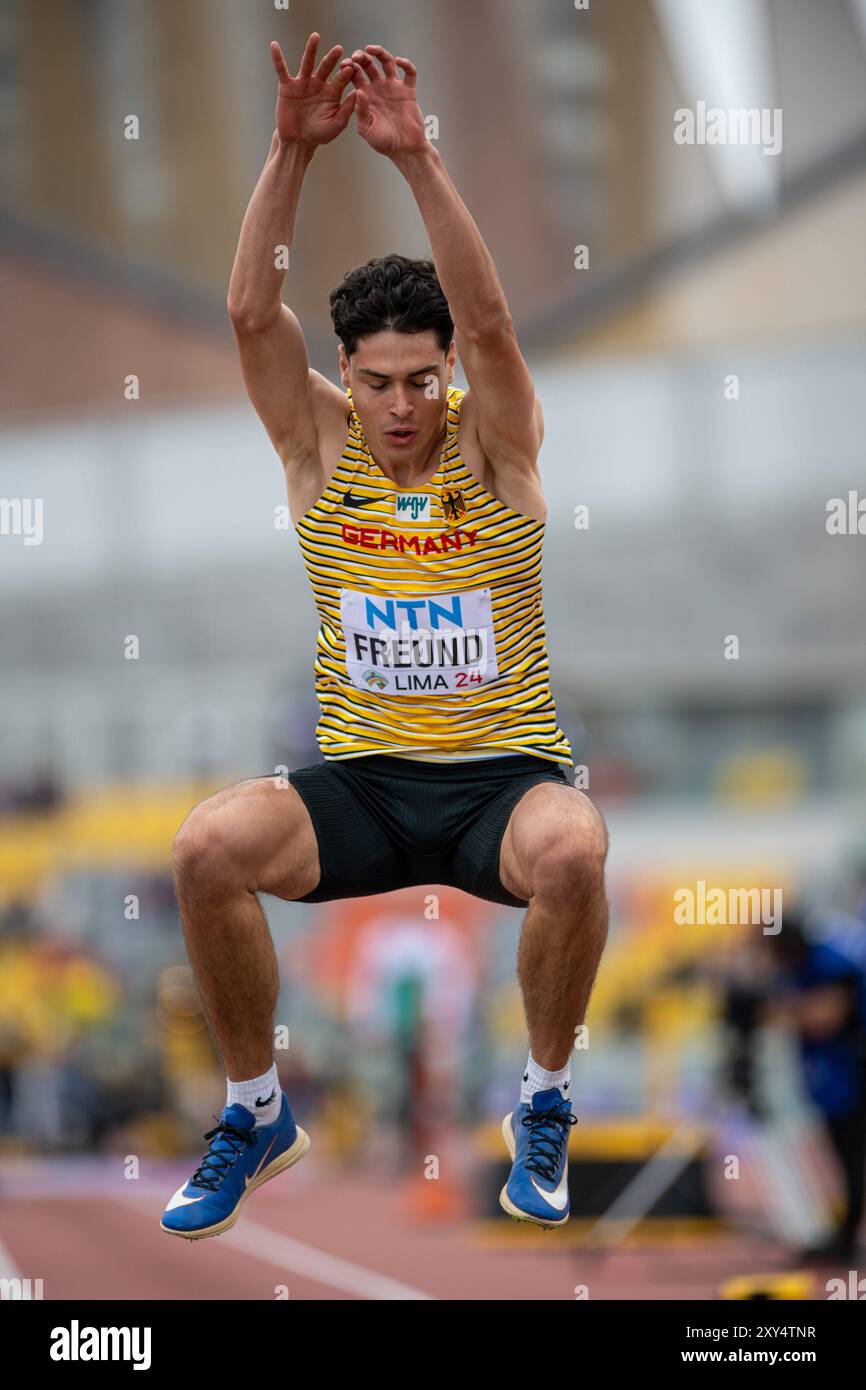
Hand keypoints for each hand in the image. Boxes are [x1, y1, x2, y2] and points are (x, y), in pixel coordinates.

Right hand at [271, 33, 355, 148]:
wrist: (298, 141)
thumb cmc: (319, 134)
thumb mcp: (336, 124)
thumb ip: (346, 109)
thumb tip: (357, 92)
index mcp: (332, 92)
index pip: (341, 79)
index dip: (346, 73)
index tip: (352, 67)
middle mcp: (319, 84)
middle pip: (326, 67)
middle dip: (332, 58)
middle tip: (338, 49)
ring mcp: (303, 83)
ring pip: (307, 63)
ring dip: (311, 50)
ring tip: (316, 36)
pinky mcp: (288, 86)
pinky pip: (282, 70)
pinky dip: (277, 58)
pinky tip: (274, 45)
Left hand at [342, 44, 427, 156]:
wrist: (405, 150)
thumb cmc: (384, 142)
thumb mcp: (367, 129)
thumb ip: (361, 111)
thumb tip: (358, 91)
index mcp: (366, 96)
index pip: (355, 75)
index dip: (350, 67)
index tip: (345, 64)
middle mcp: (378, 88)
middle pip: (369, 65)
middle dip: (362, 57)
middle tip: (357, 56)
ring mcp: (394, 88)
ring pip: (387, 63)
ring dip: (380, 53)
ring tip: (372, 50)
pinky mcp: (408, 91)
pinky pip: (409, 73)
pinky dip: (406, 64)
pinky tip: (400, 62)